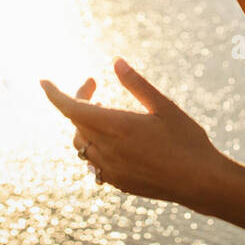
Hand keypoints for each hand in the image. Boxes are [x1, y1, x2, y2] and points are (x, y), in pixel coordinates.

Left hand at [40, 58, 223, 211]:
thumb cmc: (187, 141)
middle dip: (80, 101)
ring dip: (85, 124)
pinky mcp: (118, 183)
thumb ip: (136, 84)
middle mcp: (107, 150)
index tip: (43, 81)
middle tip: (95, 85)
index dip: (54, 94)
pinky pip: (93, 162)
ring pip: (81, 144)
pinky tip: (112, 139)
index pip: (71, 108)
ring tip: (101, 108)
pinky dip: (94, 145)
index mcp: (116, 127)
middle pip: (76, 123)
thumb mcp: (164, 106)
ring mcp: (111, 170)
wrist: (201, 183)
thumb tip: (115, 61)